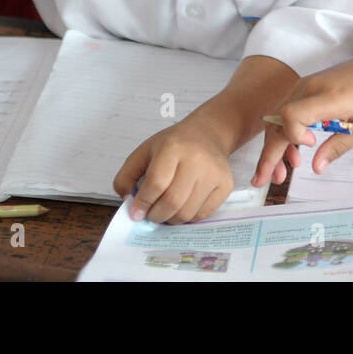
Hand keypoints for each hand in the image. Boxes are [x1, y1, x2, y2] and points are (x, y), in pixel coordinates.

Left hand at [112, 114, 234, 223]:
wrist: (207, 134)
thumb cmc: (174, 145)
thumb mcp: (144, 152)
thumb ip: (127, 176)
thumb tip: (127, 202)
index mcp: (173, 147)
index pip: (156, 183)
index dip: (143, 203)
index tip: (136, 213)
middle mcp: (197, 159)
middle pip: (173, 201)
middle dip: (156, 215)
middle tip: (151, 215)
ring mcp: (214, 173)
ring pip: (188, 212)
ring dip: (171, 219)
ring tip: (166, 211)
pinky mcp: (225, 185)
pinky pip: (203, 214)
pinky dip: (188, 218)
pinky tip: (182, 207)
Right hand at [253, 53, 352, 187]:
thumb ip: (339, 146)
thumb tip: (316, 167)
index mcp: (330, 97)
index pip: (292, 114)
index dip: (293, 134)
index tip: (310, 144)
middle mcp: (310, 88)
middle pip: (278, 120)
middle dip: (269, 153)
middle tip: (264, 180)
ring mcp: (304, 86)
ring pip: (277, 118)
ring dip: (274, 147)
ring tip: (280, 174)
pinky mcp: (304, 89)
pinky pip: (285, 112)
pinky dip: (283, 134)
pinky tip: (291, 154)